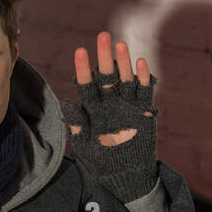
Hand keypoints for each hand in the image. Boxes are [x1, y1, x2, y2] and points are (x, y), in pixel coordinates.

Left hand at [61, 31, 157, 166]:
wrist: (125, 175)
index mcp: (94, 109)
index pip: (87, 85)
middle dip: (105, 57)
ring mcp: (128, 105)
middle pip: (107, 75)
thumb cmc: (102, 162)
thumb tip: (66, 102)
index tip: (80, 51)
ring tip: (120, 45)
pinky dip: (144, 79)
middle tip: (103, 35)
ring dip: (123, 63)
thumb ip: (78, 125)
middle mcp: (110, 103)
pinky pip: (144, 92)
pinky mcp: (144, 111)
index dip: (84, 69)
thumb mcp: (86, 145)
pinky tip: (140, 63)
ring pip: (126, 79)